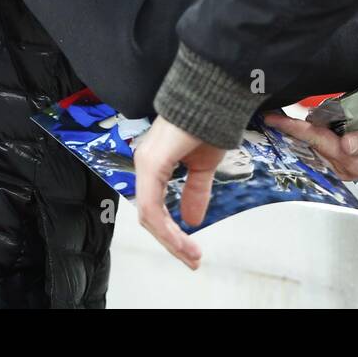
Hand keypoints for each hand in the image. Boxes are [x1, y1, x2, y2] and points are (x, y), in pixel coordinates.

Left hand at [133, 116, 226, 269]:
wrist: (213, 95)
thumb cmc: (208, 121)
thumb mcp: (204, 166)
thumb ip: (195, 192)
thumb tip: (193, 219)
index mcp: (154, 166)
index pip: (155, 209)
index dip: (171, 234)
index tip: (191, 252)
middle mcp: (145, 165)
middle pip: (150, 218)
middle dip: (172, 244)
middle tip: (192, 261)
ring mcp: (145, 164)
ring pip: (149, 215)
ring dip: (171, 240)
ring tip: (191, 255)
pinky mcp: (151, 163)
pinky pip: (153, 205)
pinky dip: (167, 226)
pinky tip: (182, 237)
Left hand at [265, 112, 357, 179]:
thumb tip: (344, 142)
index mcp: (352, 158)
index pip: (316, 139)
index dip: (293, 128)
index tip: (273, 119)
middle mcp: (344, 164)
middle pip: (310, 143)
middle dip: (290, 130)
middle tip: (269, 113)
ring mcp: (346, 162)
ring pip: (316, 145)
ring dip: (299, 132)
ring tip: (280, 116)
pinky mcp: (350, 157)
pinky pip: (325, 145)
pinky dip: (312, 134)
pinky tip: (304, 125)